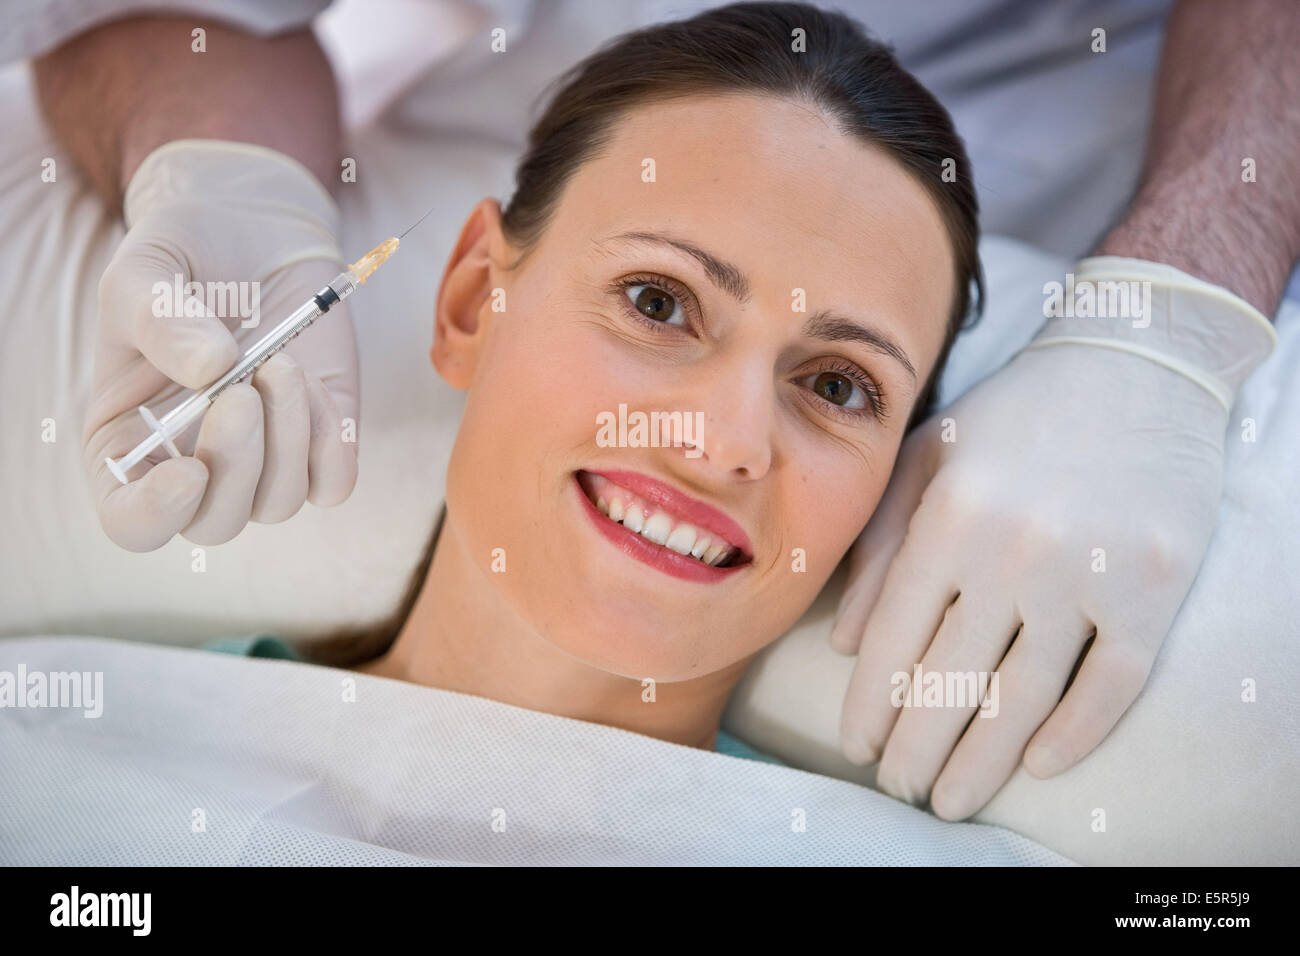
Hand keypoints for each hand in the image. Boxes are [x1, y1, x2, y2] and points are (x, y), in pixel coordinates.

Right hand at [82, 140, 359, 551]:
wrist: (256, 226)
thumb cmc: (184, 254)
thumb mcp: (145, 271)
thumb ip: (160, 319)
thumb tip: (211, 372)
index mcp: (127, 442)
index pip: (130, 521)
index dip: (155, 515)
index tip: (188, 470)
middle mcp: (193, 465)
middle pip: (215, 523)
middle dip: (236, 463)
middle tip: (243, 389)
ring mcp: (263, 459)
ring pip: (279, 502)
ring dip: (285, 435)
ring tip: (277, 361)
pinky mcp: (321, 442)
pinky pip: (334, 481)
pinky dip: (329, 439)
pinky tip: (311, 382)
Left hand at [831, 257, 1275, 819]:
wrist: (1136, 367)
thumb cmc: (1014, 416)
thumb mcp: (925, 459)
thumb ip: (878, 546)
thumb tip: (846, 645)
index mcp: (948, 517)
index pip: (894, 640)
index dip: (870, 705)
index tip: (857, 746)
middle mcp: (1012, 550)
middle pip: (950, 681)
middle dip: (915, 749)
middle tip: (899, 788)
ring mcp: (1088, 572)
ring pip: (1023, 698)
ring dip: (981, 761)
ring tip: (950, 800)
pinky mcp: (1153, 587)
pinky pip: (1111, 684)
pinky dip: (1075, 734)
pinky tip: (1039, 765)